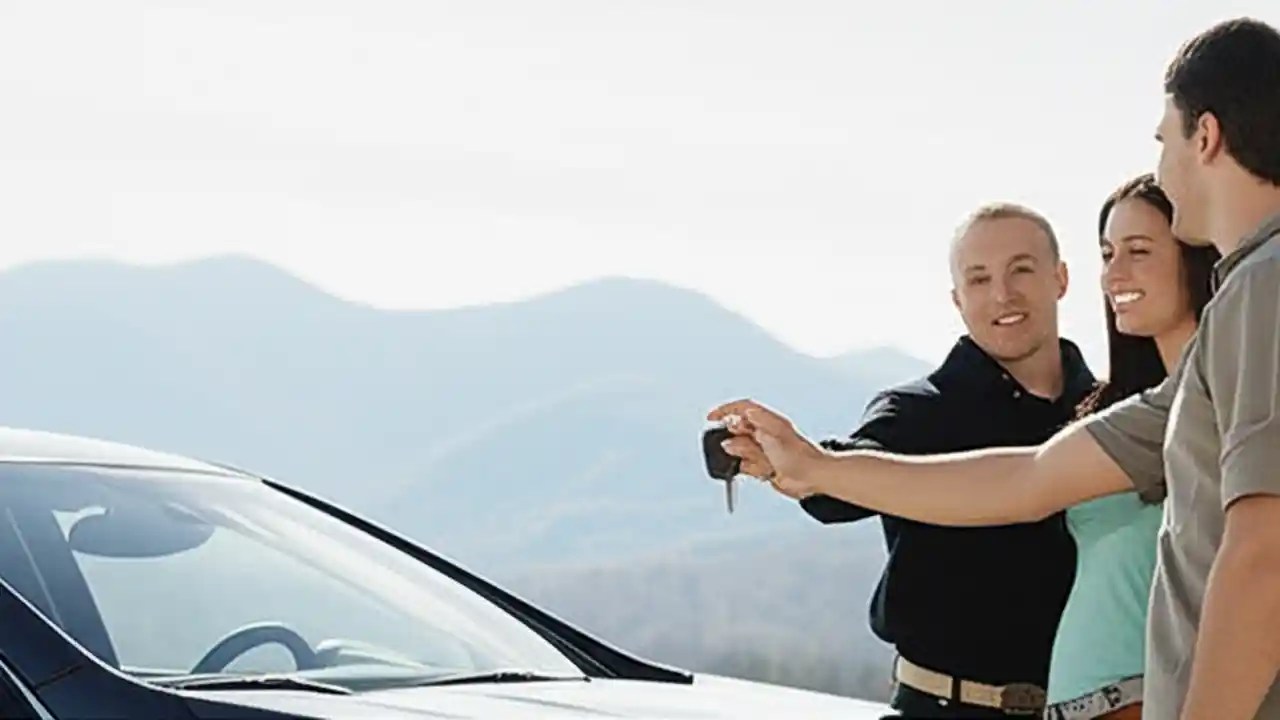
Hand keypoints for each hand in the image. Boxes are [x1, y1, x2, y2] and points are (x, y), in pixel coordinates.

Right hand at [706, 399, 826, 498]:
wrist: (813, 477)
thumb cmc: (800, 457)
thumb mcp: (770, 443)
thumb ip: (746, 442)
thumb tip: (728, 442)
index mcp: (769, 421)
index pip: (742, 408)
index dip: (725, 410)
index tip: (711, 418)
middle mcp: (766, 433)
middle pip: (738, 430)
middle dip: (735, 439)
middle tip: (737, 448)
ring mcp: (765, 449)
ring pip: (741, 450)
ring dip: (745, 457)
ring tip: (761, 462)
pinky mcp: (764, 464)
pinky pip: (746, 465)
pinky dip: (749, 468)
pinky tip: (763, 471)